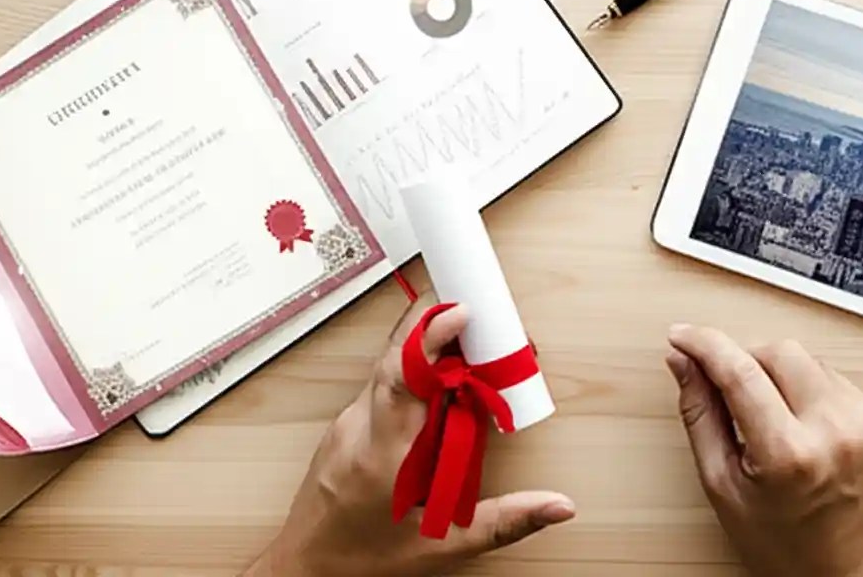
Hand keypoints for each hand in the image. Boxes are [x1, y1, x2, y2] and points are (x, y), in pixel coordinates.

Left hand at [245, 294, 575, 576]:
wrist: (305, 570)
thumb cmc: (361, 561)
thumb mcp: (442, 550)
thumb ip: (504, 523)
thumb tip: (557, 505)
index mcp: (382, 456)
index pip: (400, 377)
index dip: (428, 337)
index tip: (461, 312)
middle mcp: (359, 429)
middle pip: (395, 357)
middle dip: (438, 329)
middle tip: (486, 324)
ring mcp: (348, 422)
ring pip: (390, 366)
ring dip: (430, 352)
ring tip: (475, 354)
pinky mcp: (348, 423)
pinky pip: (384, 383)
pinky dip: (416, 374)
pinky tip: (444, 387)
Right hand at [665, 325, 862, 576]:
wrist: (843, 575)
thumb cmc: (785, 546)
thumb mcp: (723, 485)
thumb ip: (699, 415)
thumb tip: (683, 364)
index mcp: (789, 453)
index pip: (739, 370)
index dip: (703, 344)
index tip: (682, 336)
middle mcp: (833, 428)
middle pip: (774, 350)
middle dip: (739, 358)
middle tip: (718, 385)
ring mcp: (860, 419)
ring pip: (800, 356)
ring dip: (770, 370)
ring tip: (756, 415)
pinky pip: (824, 373)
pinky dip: (797, 384)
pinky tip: (786, 418)